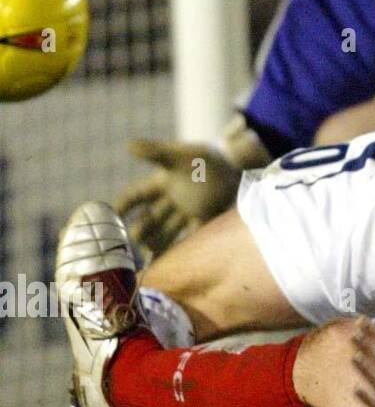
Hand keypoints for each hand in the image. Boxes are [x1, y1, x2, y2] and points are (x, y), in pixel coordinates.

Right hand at [114, 139, 242, 254]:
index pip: (134, 196)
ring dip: (156, 242)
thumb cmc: (204, 156)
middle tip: (134, 238)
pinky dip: (181, 247)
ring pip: (166, 231)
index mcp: (159, 183)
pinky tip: (172, 260)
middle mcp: (169, 201)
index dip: (121, 207)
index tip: (109, 217)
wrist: (234, 166)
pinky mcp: (204, 219)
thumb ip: (156, 152)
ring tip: (148, 253)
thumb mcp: (181, 154)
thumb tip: (128, 145)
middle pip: (149, 219)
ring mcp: (185, 212)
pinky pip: (190, 235)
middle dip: (140, 229)